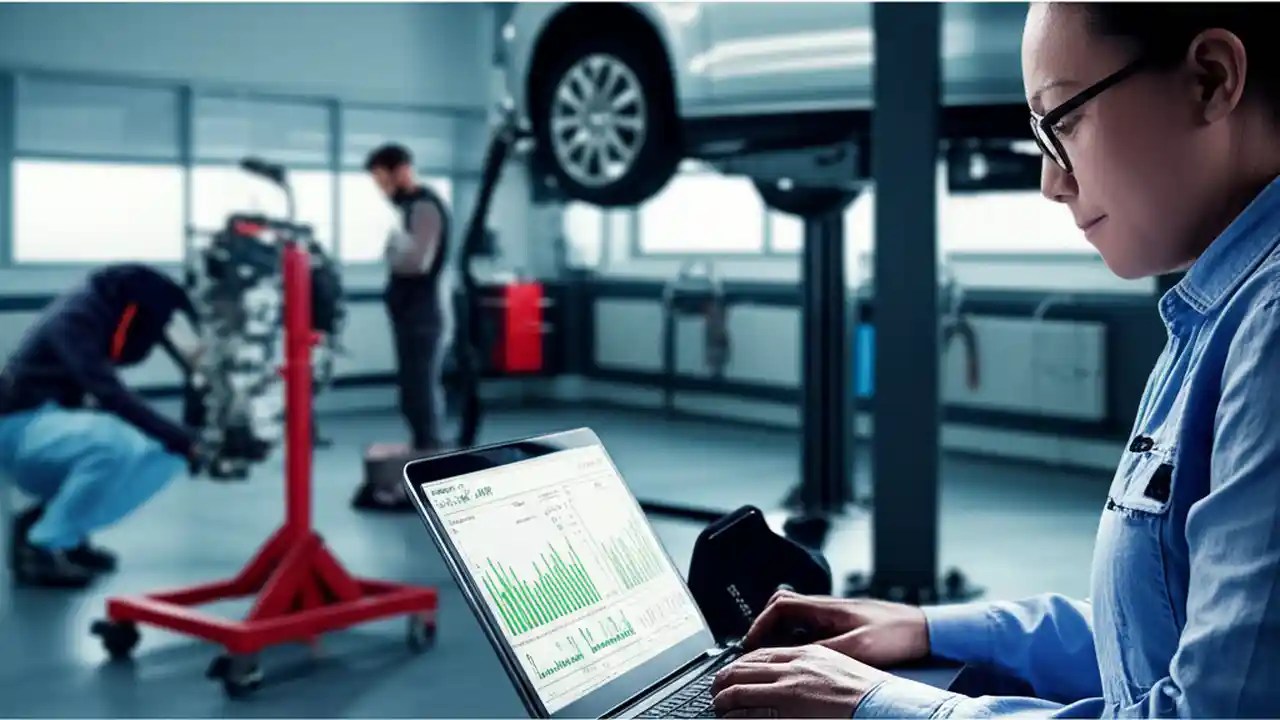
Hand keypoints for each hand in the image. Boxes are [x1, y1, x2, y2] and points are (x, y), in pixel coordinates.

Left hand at [712, 645, 891, 717]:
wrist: (885, 706)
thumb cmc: (868, 691)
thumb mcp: (836, 665)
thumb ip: (810, 666)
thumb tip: (790, 674)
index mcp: (805, 654)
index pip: (759, 655)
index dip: (739, 665)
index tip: (731, 672)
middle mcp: (793, 670)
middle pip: (742, 670)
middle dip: (723, 681)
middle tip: (717, 690)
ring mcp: (790, 693)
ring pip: (741, 692)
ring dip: (724, 700)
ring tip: (719, 707)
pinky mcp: (790, 714)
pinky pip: (752, 715)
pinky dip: (737, 717)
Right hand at [744, 590, 929, 667]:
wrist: (924, 630)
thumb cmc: (896, 634)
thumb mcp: (857, 648)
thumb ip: (823, 651)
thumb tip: (793, 658)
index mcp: (825, 608)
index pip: (779, 605)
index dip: (759, 623)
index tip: (751, 642)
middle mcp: (827, 608)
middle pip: (782, 607)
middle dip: (765, 625)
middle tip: (758, 648)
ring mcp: (835, 615)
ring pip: (796, 618)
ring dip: (781, 633)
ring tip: (776, 655)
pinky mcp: (844, 624)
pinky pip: (811, 627)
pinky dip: (798, 639)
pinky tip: (805, 656)